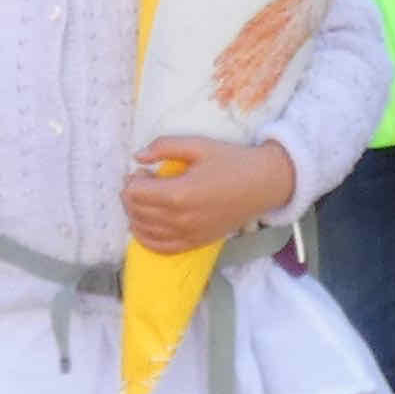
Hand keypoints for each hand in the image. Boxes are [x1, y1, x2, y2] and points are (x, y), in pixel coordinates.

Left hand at [124, 135, 296, 254]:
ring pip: (144, 231)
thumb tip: (137, 156)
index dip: (132, 180)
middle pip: (136, 212)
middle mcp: (181, 219)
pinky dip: (146, 238)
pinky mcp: (195, 243)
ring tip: (145, 199)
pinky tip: (146, 225)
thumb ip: (164, 147)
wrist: (263, 184)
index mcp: (180, 193)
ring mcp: (188, 235)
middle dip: (131, 195)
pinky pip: (161, 248)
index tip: (143, 171)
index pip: (135, 194)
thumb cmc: (232, 161)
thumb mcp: (198, 145)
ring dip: (135, 214)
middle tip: (143, 181)